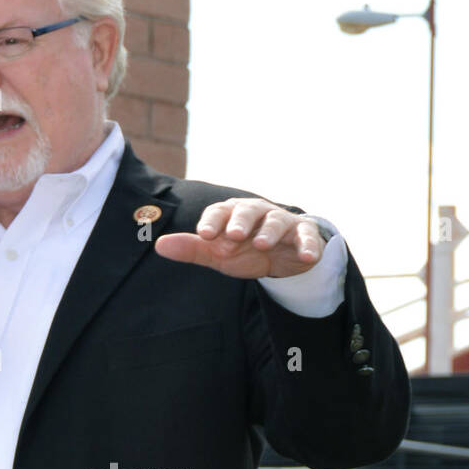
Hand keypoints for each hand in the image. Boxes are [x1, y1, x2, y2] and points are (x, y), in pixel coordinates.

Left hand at [153, 198, 324, 278]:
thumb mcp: (217, 253)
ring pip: (276, 220)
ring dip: (269, 231)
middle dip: (240, 221)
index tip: (204, 235)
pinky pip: (307, 236)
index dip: (212, 221)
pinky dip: (308, 245)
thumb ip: (192, 248)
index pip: (219, 212)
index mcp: (232, 214)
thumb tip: (160, 245)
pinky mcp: (304, 234)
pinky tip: (307, 256)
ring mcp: (282, 221)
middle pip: (248, 210)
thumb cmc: (244, 250)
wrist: (282, 258)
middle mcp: (257, 212)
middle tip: (233, 235)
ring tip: (262, 244)